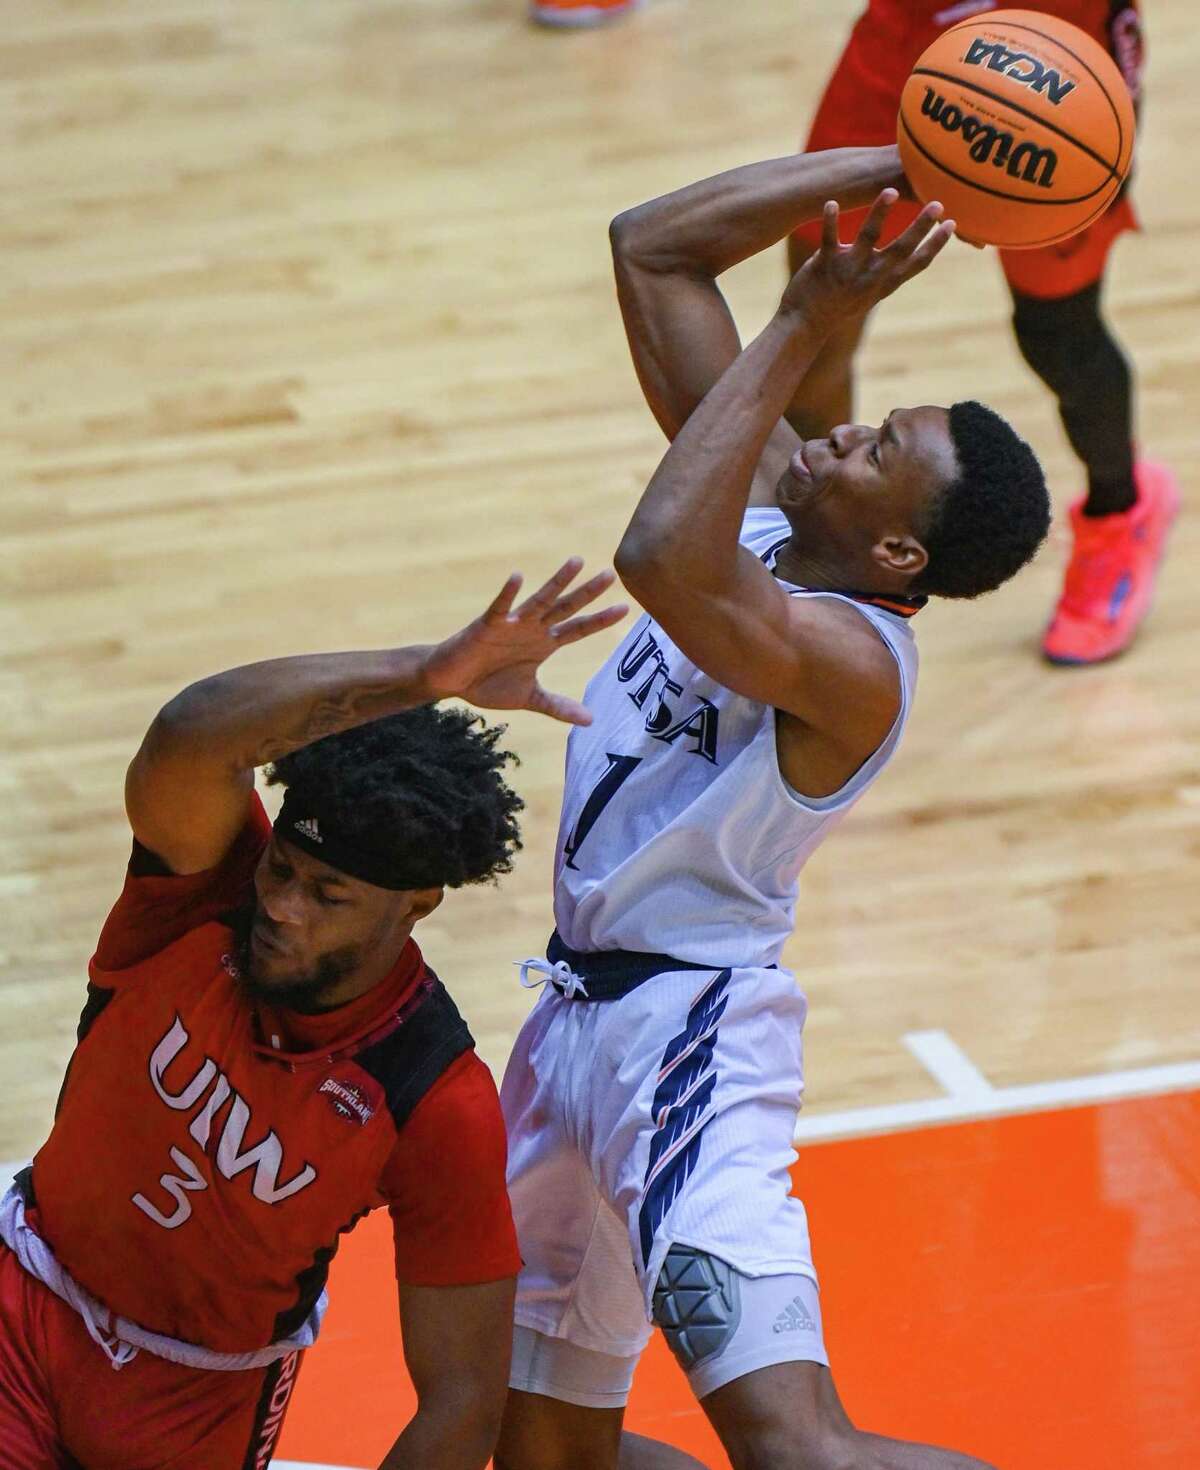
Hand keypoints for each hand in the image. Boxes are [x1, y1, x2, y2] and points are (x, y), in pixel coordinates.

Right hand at [422, 559, 627, 724]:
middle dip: (588, 593)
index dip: (600, 621)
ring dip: (558, 582)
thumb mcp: (530, 698)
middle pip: (566, 608)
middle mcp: (532, 629)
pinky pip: (500, 607)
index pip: (578, 629)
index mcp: (544, 643)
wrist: (452, 681)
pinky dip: (508, 594)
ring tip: (577, 562)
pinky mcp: (487, 625)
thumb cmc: (488, 684)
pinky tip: (518, 577)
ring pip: (540, 600)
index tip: (626, 609)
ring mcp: (512, 624)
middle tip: (610, 575)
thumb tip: (590, 720)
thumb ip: (558, 707)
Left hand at [779, 189, 954, 330]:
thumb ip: (889, 272)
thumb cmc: (840, 305)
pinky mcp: (824, 265)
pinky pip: (828, 239)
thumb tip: (910, 252)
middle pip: (900, 250)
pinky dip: (830, 220)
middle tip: (937, 204)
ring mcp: (848, 271)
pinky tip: (832, 202)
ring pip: (868, 238)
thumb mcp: (870, 293)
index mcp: (884, 284)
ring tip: (891, 191)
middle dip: (920, 227)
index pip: (917, 264)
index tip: (952, 223)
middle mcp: (870, 278)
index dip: (935, 245)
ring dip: (880, 214)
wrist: (805, 326)